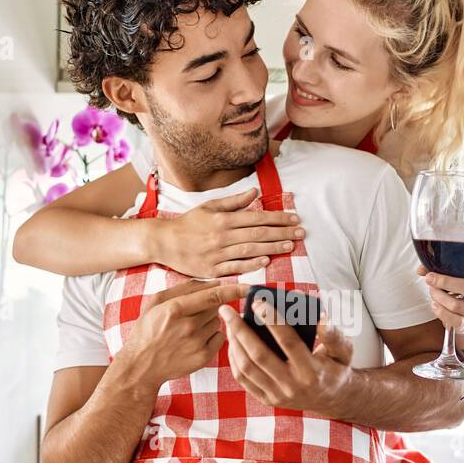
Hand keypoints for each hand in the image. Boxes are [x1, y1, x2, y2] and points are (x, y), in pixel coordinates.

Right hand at [121, 279, 249, 386]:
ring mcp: (197, 343)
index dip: (235, 289)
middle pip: (217, 307)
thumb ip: (183, 289)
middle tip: (191, 315)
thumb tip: (213, 282)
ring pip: (218, 322)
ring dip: (209, 322)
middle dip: (209, 307)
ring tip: (189, 330)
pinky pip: (220, 338)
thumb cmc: (148, 331)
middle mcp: (188, 326)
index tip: (250, 287)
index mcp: (175, 309)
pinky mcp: (204, 357)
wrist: (141, 366)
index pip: (214, 295)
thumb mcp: (156, 303)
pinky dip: (212, 336)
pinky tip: (195, 341)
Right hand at [156, 188, 305, 277]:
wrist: (163, 242)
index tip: (294, 219)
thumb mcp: (209, 206)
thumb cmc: (188, 224)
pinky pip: (235, 267)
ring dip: (272, 248)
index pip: (256, 217)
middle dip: (281, 233)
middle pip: (257, 234)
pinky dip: (251, 264)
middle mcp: (221, 236)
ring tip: (290, 246)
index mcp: (223, 219)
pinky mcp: (212, 270)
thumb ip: (234, 201)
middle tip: (300, 233)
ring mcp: (217, 254)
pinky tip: (266, 261)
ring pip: (250, 250)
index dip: (277, 218)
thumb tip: (255, 192)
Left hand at [218, 298, 353, 414]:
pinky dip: (234, 358)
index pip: (288, 341)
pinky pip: (243, 379)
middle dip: (239, 329)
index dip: (271, 319)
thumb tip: (321, 316)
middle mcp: (292, 386)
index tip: (257, 301)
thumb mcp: (344, 350)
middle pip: (259, 355)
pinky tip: (232, 342)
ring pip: (246, 367)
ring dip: (233, 342)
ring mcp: (278, 395)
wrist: (333, 399)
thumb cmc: (336, 367)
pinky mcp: (267, 400)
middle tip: (227, 309)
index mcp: (311, 371)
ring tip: (228, 323)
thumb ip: (334, 333)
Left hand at [418, 247, 463, 332]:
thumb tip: (422, 270)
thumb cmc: (459, 291)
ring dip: (438, 296)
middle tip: (430, 278)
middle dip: (447, 282)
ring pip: (456, 304)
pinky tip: (434, 304)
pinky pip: (452, 319)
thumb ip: (441, 270)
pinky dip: (439, 311)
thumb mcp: (456, 278)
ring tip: (432, 291)